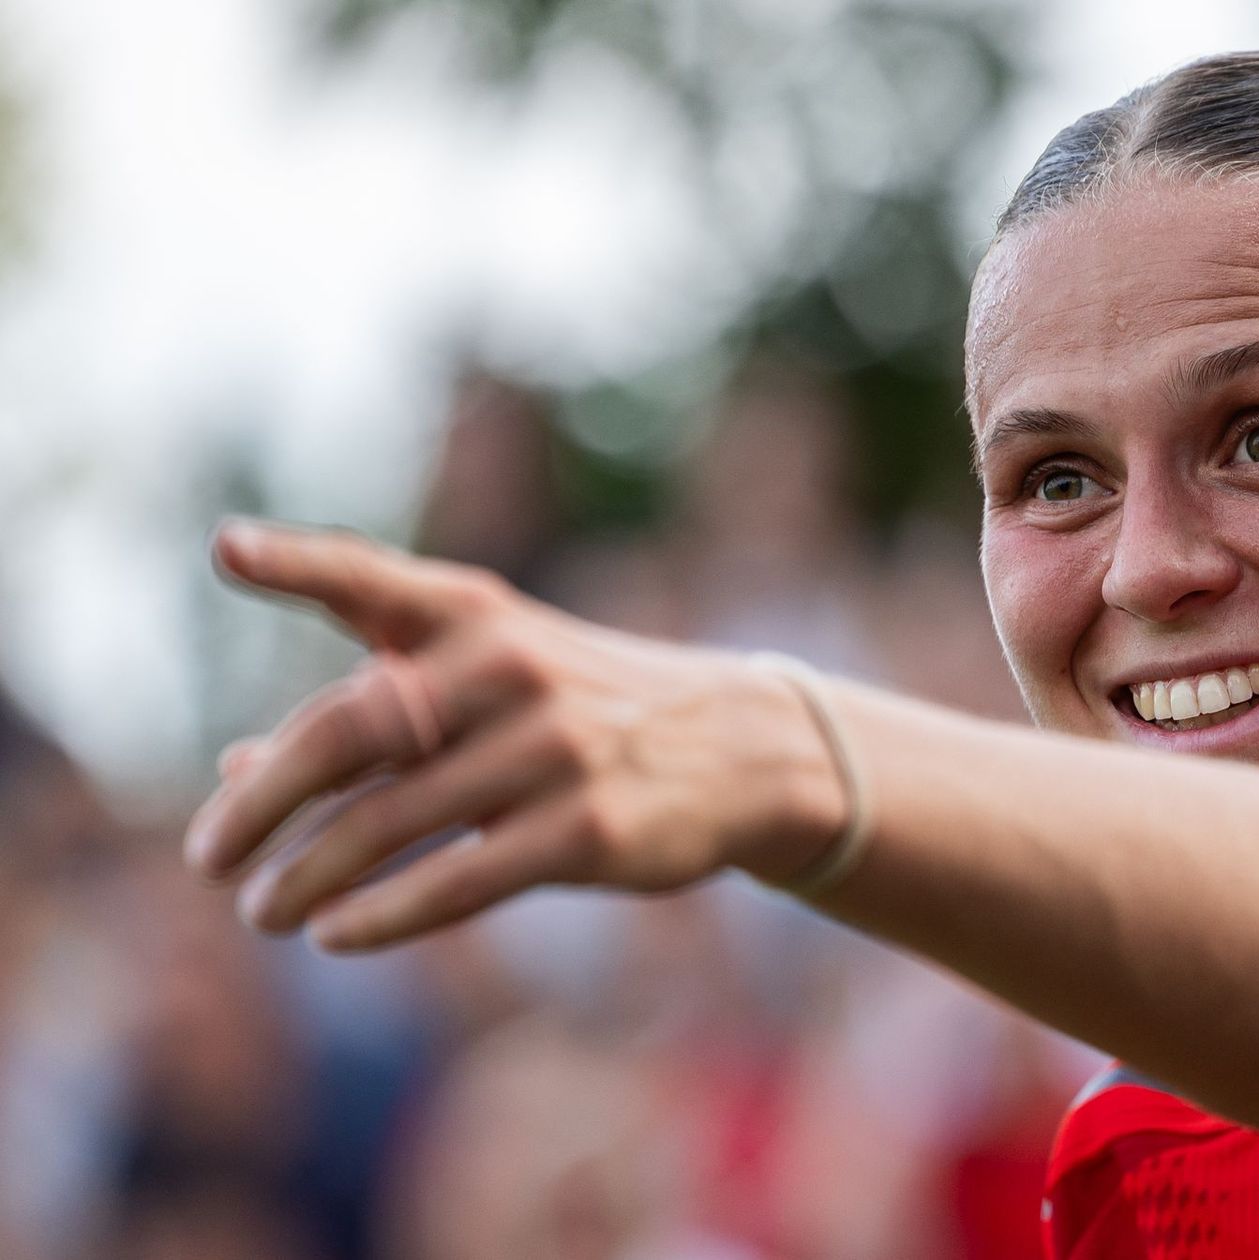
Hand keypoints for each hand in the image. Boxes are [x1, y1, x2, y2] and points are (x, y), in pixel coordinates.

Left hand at [185, 518, 841, 950]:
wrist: (745, 750)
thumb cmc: (585, 715)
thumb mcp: (487, 691)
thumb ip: (372, 715)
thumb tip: (236, 772)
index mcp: (478, 617)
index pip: (374, 580)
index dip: (299, 563)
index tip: (226, 551)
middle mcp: (511, 669)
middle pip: (352, 728)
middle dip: (263, 800)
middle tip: (207, 858)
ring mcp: (553, 749)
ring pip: (391, 820)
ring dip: (309, 874)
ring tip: (264, 912)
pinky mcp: (588, 828)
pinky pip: (459, 879)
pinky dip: (383, 914)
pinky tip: (334, 936)